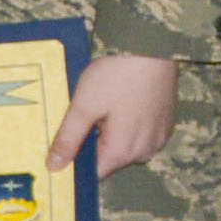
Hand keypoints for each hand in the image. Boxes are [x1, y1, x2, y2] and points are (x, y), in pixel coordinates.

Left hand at [50, 51, 180, 175]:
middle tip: (79, 118)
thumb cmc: (115, 75)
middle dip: (92, 144)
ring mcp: (159, 137)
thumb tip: (54, 168)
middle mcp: (145, 151)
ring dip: (109, 134)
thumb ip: (68, 139)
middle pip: (109, 159)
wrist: (152, 47)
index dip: (75, 164)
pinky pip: (140, 133)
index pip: (94, 173)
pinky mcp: (166, 123)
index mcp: (123, 152)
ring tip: (99, 108)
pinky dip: (127, 125)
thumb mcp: (84, 106)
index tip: (60, 150)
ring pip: (125, 146)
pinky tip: (118, 104)